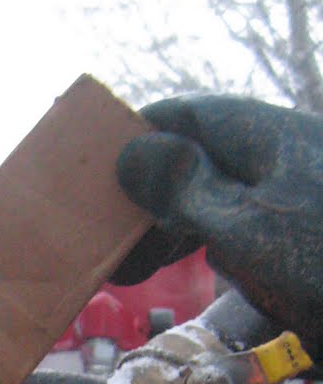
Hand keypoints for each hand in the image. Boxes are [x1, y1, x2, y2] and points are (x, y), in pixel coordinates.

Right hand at [113, 95, 322, 355]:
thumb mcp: (245, 229)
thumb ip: (185, 189)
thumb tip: (133, 150)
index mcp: (265, 138)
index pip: (183, 115)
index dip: (132, 137)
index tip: (88, 170)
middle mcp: (275, 160)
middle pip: (191, 157)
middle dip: (141, 194)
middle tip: (100, 238)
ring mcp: (286, 201)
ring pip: (208, 197)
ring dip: (163, 227)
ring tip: (127, 266)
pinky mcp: (295, 242)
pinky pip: (230, 228)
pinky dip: (196, 245)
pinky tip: (179, 268)